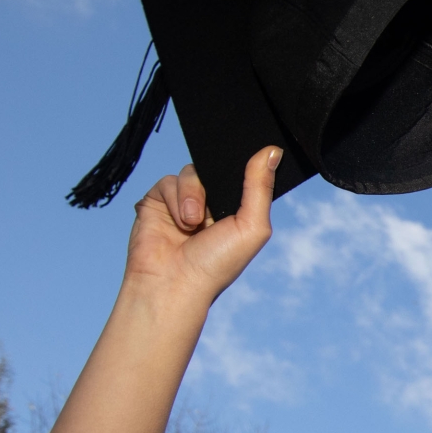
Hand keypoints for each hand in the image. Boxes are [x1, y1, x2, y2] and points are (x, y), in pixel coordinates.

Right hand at [124, 147, 281, 304]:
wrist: (173, 282)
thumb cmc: (217, 264)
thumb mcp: (252, 226)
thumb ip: (260, 187)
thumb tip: (273, 150)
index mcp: (237, 210)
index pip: (243, 175)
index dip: (244, 168)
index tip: (247, 165)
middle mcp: (211, 204)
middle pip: (215, 168)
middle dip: (217, 181)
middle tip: (217, 207)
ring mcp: (184, 201)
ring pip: (192, 172)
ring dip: (195, 195)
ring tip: (193, 224)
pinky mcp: (158, 200)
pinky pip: (169, 180)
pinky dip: (177, 198)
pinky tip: (180, 222)